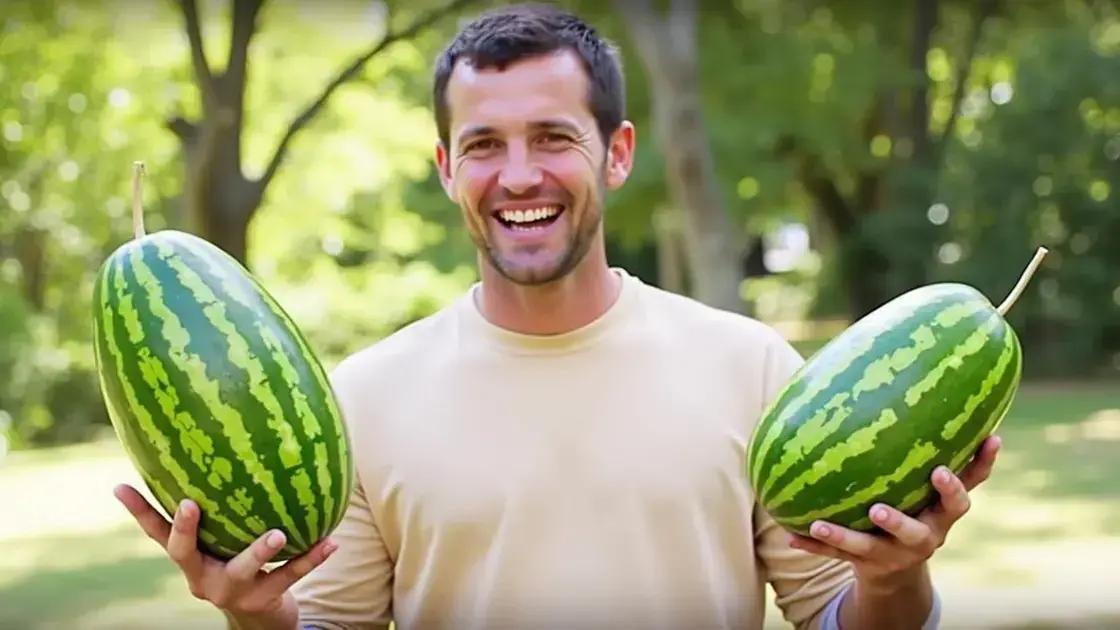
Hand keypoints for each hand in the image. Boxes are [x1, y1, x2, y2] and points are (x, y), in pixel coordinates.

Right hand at [114, 483, 337, 614]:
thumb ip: (224, 504)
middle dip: (184, 528)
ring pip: (241, 569)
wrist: (263, 616)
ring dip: (258, 551)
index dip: (138, 510)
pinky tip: (331, 540)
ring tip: (277, 533)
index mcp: (191, 556)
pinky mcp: (263, 600)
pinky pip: (289, 576)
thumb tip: (226, 441)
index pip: (156, 531)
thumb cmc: (241, 561)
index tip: (121, 485)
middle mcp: (202, 576)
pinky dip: (311, 557)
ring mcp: (231, 591)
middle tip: (189, 504)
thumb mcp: (226, 538)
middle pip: (183, 553)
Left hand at [788, 435, 1000, 587]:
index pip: (967, 487)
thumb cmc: (908, 502)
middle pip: (927, 526)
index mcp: (942, 509)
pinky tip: (791, 535)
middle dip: (912, 513)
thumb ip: (917, 442)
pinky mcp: (869, 564)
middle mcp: (926, 533)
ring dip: (846, 536)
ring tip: (821, 524)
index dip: (980, 465)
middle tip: (891, 500)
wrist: (896, 570)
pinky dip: (816, 546)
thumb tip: (896, 371)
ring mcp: (897, 553)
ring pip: (873, 547)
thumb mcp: (918, 480)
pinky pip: (838, 556)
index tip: (987, 440)